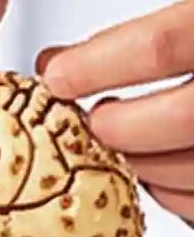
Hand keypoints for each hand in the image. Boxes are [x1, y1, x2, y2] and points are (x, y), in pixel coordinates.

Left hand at [39, 0, 193, 222]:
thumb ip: (151, 39)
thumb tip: (56, 62)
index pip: (167, 44)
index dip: (100, 63)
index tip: (56, 75)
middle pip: (186, 115)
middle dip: (122, 125)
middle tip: (92, 122)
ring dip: (146, 166)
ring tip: (124, 148)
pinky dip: (180, 196)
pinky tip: (165, 175)